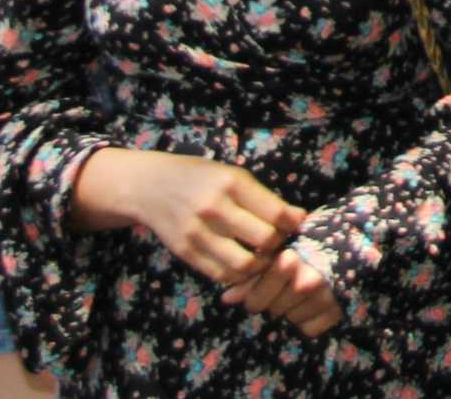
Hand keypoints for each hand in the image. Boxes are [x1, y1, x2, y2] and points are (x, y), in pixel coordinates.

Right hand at [92, 151, 306, 287]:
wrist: (150, 186)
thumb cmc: (200, 177)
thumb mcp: (233, 175)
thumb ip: (264, 198)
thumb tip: (300, 218)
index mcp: (232, 183)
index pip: (276, 213)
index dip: (292, 224)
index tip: (295, 226)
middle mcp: (215, 208)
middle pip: (264, 240)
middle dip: (278, 245)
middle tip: (279, 244)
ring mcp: (198, 233)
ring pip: (244, 264)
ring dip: (260, 266)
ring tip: (262, 258)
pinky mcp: (186, 253)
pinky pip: (220, 275)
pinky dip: (238, 275)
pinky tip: (242, 265)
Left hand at [227, 238, 341, 336]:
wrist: (348, 238)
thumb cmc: (306, 242)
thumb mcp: (275, 252)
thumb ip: (251, 274)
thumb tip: (226, 298)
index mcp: (288, 262)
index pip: (255, 301)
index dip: (256, 294)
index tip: (266, 282)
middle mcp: (307, 281)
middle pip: (273, 311)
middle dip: (275, 301)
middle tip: (285, 285)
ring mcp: (324, 298)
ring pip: (292, 320)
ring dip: (293, 309)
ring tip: (301, 290)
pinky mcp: (336, 311)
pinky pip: (311, 329)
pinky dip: (310, 320)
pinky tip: (314, 302)